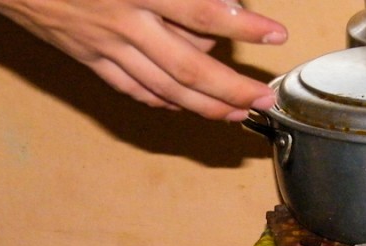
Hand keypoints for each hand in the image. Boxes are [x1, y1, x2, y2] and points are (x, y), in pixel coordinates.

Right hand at [0, 0, 286, 119]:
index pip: (202, 10)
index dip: (243, 26)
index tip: (276, 34)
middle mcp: (123, 22)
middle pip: (189, 67)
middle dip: (232, 89)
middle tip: (263, 99)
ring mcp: (105, 46)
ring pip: (164, 88)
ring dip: (205, 106)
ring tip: (236, 115)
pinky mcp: (88, 58)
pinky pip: (132, 89)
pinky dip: (162, 101)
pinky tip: (185, 108)